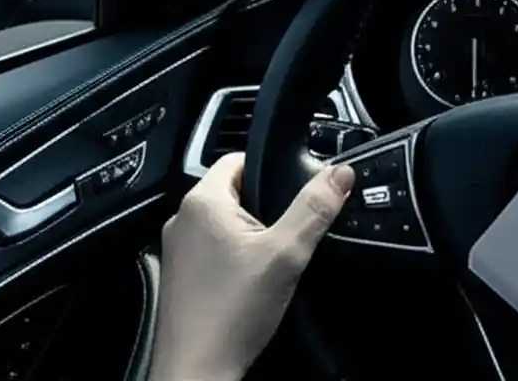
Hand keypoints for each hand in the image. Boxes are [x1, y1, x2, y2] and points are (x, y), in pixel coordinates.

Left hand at [147, 153, 354, 380]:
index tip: (293, 188)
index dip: (270, 168)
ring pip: (224, 224)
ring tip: (273, 260)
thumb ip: (314, 209)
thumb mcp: (286, 254)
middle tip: (288, 233)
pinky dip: (236, 258)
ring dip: (251, 234)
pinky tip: (253, 283)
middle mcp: (182, 220)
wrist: (198, 370)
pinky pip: (214, 250)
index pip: (237, 158)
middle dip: (265, 206)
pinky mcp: (181, 276)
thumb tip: (340, 174)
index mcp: (203, 202)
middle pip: (233, 191)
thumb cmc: (230, 315)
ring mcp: (178, 250)